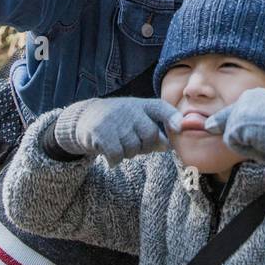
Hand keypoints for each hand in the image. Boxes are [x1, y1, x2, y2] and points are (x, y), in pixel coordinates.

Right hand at [53, 97, 176, 165]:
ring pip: (133, 148)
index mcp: (142, 105)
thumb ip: (155, 130)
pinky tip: (109, 153)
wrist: (85, 117)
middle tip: (132, 143)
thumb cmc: (119, 121)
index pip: (161, 108)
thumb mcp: (138, 118)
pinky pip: (117, 155)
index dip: (173, 118)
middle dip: (145, 146)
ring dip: (127, 153)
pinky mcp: (101, 132)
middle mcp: (130, 109)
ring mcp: (115, 120)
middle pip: (150, 135)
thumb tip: (167, 146)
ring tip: (118, 143)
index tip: (180, 129)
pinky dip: (114, 160)